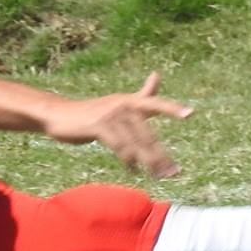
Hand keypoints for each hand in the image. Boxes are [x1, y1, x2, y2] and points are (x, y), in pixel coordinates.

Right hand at [44, 72, 191, 176]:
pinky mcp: (98, 126)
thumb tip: (157, 74)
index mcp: (130, 101)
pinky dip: (127, 159)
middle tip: (173, 172)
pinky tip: (134, 169)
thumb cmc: (94, 112)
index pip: (155, 103)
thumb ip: (142, 95)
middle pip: (147, 134)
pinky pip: (118, 146)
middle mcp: (122, 105)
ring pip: (134, 143)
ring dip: (148, 162)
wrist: (60, 115)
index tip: (190, 114)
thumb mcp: (120, 102)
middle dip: (161, 155)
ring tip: (158, 175)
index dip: (172, 108)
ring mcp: (110, 115)